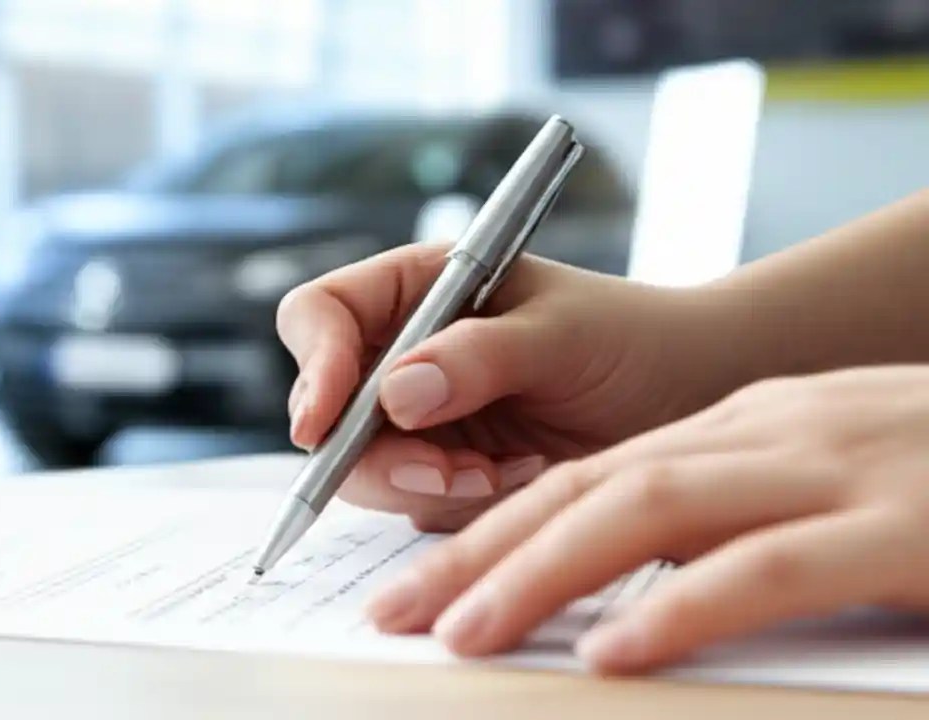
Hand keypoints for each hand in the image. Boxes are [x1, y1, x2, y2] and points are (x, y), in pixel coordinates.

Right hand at [277, 243, 731, 530]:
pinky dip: (460, 506)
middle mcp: (405, 350)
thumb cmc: (635, 339)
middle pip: (330, 410)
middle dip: (379, 454)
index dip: (314, 366)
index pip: (323, 316)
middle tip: (450, 476)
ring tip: (509, 472)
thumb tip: (396, 393)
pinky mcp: (444, 470)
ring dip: (429, 486)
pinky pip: (416, 503)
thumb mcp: (564, 334)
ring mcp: (421, 416)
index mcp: (418, 288)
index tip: (325, 421)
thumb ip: (479, 357)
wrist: (690, 399)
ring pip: (368, 469)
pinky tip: (520, 478)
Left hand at [366, 365, 928, 674]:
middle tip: (398, 613)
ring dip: (543, 573)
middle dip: (483, 551)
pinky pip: (768, 567)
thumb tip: (618, 596)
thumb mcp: (815, 485)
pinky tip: (618, 654)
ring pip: (651, 511)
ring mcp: (835, 470)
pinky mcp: (905, 528)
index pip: (585, 474)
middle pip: (590, 486)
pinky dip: (684, 608)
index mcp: (741, 426)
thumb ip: (723, 525)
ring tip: (465, 634)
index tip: (416, 584)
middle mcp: (768, 432)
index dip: (490, 529)